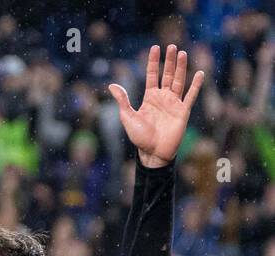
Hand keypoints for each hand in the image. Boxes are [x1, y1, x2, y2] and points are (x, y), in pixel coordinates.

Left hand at [108, 44, 204, 167]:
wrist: (152, 152)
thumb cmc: (139, 137)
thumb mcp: (128, 116)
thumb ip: (122, 100)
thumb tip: (112, 85)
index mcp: (150, 97)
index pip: (153, 75)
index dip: (153, 62)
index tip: (155, 48)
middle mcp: (163, 97)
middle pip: (167, 75)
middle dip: (169, 61)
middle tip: (171, 46)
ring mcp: (174, 103)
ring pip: (179, 81)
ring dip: (180, 68)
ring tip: (182, 53)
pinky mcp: (183, 111)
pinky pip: (191, 96)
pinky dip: (196, 85)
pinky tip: (200, 73)